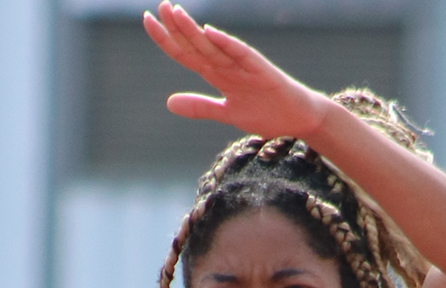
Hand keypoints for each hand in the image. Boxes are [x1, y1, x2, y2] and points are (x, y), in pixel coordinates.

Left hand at [142, 2, 332, 138]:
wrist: (298, 118)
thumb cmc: (265, 112)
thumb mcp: (226, 113)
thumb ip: (200, 107)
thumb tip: (169, 103)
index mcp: (216, 73)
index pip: (185, 52)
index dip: (166, 39)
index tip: (147, 21)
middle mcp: (226, 65)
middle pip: (195, 44)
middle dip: (176, 27)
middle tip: (159, 7)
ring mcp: (242, 66)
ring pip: (213, 46)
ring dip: (194, 31)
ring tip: (175, 14)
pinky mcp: (261, 70)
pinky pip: (241, 54)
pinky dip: (226, 44)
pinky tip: (210, 33)